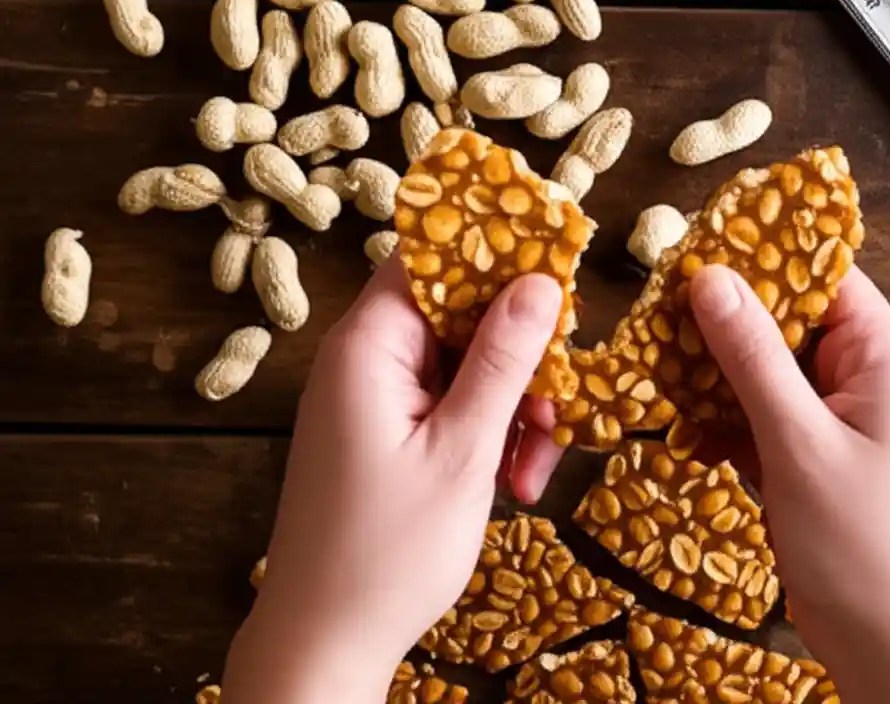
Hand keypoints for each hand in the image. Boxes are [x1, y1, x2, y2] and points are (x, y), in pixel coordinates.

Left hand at [222, 262, 564, 703]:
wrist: (325, 641)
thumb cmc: (387, 551)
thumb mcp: (462, 451)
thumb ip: (502, 362)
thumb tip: (541, 282)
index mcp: (368, 346)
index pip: (431, 256)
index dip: (495, 254)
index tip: (558, 273)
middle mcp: (365, 360)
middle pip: (460, 315)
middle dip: (519, 359)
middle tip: (556, 412)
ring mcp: (375, 399)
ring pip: (466, 367)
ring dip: (512, 408)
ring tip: (532, 471)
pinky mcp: (386, 434)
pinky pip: (450, 407)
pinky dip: (488, 437)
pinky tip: (512, 486)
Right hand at [689, 265, 889, 703]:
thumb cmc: (870, 551)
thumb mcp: (800, 444)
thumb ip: (754, 358)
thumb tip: (711, 279)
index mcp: (887, 358)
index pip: (822, 276)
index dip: (759, 258)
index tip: (690, 253)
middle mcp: (871, 383)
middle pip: (789, 327)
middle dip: (724, 327)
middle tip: (654, 321)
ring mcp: (845, 430)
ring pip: (771, 380)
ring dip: (718, 382)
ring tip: (655, 376)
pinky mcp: (822, 470)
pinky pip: (769, 428)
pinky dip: (730, 429)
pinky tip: (685, 434)